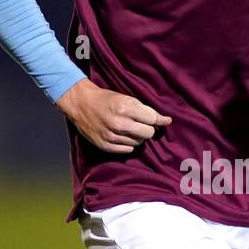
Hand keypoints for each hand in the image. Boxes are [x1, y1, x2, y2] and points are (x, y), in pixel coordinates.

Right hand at [56, 78, 171, 153]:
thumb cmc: (106, 99)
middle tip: (140, 124)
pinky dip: (128, 144)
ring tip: (129, 128)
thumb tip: (167, 121)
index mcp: (125, 108)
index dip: (156, 120)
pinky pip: (127, 150)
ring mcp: (111, 136)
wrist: (81, 104)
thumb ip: (147, 110)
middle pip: (148, 134)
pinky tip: (122, 136)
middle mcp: (119, 123)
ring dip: (137, 136)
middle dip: (147, 129)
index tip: (158, 120)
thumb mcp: (126, 98)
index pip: (152, 120)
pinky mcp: (105, 146)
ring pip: (138, 143)